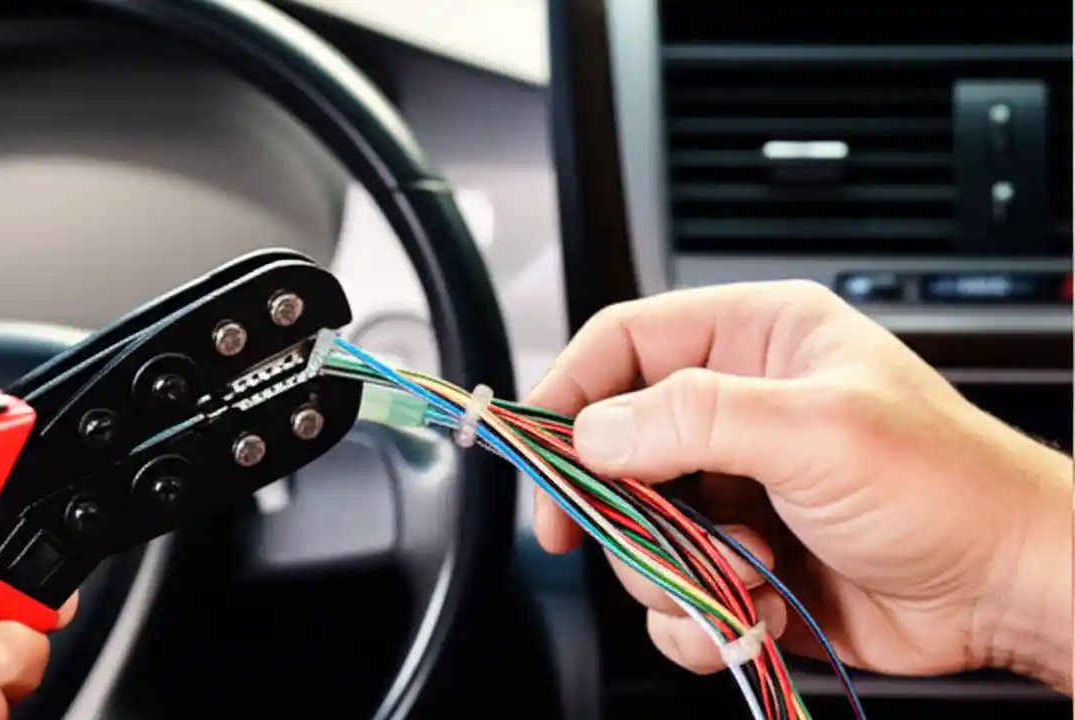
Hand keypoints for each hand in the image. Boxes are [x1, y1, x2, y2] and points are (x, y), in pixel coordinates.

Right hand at [529, 281, 1071, 691]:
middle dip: (615, 504)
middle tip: (605, 535)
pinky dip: (693, 616)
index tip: (536, 450)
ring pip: (633, 528)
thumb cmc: (949, 486)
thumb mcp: (819, 430)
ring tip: (741, 571)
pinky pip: (669, 591)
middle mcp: (735, 409)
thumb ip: (697, 417)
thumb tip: (599, 431)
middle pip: (613, 446)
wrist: (1011, 590)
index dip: (568, 393)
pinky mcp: (738, 560)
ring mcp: (734, 489)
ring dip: (668, 567)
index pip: (623, 345)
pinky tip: (749, 611)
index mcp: (753, 341)